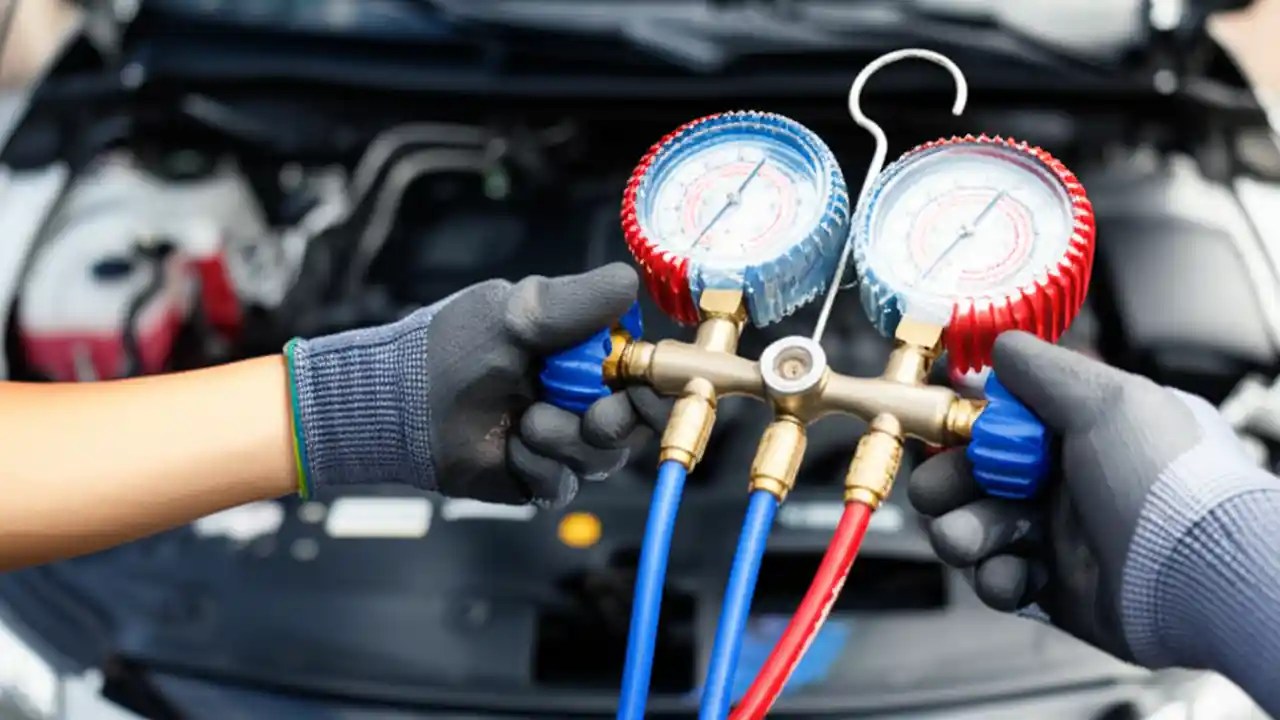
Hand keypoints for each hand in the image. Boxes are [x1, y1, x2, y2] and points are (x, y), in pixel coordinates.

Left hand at [288, 263, 668, 506]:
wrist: (400, 402)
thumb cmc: (453, 347)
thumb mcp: (517, 313)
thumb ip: (577, 301)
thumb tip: (629, 282)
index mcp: (586, 355)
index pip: (649, 372)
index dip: (661, 383)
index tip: (649, 386)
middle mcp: (582, 399)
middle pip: (636, 422)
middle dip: (617, 420)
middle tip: (595, 415)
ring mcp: (562, 441)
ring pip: (602, 457)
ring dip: (566, 439)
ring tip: (526, 422)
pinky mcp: (539, 479)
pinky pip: (563, 483)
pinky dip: (537, 465)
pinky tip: (508, 446)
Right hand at [908, 331, 1259, 662]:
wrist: (1201, 578)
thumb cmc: (1165, 483)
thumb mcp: (1108, 400)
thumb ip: (1045, 369)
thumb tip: (1003, 346)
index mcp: (1088, 431)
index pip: (1006, 420)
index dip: (967, 425)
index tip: (943, 426)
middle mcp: (1073, 481)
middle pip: (979, 477)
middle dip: (947, 484)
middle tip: (935, 492)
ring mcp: (1063, 538)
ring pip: (981, 529)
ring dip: (962, 532)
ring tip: (961, 540)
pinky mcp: (1056, 591)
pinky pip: (1002, 580)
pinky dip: (997, 577)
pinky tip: (1012, 576)